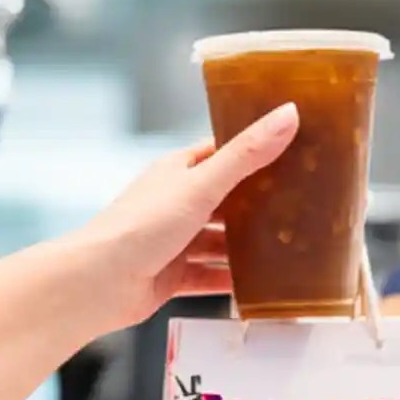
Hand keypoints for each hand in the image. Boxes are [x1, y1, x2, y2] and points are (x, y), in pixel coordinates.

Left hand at [70, 101, 299, 330]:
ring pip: (220, 242)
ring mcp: (174, 242)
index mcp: (178, 172)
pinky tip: (259, 285)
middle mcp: (176, 204)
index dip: (254, 151)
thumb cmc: (139, 226)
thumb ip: (246, 155)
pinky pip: (211, 277)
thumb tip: (287, 114)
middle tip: (301, 206)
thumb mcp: (201, 185)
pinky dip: (233, 281)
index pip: (222, 153)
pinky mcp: (173, 276)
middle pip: (226, 201)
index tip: (291, 151)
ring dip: (248, 247)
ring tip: (288, 250)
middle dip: (258, 206)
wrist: (98, 283)